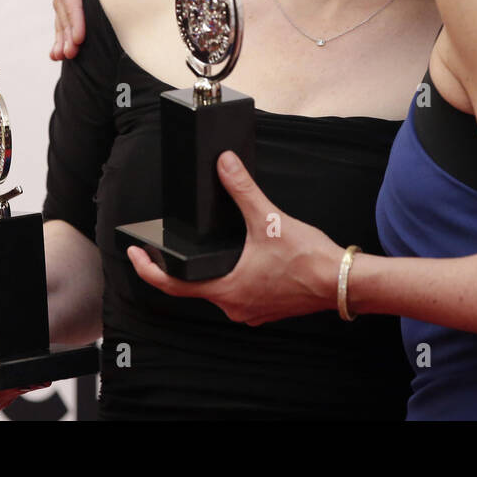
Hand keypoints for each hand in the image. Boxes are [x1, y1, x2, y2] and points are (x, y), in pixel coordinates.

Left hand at [126, 151, 340, 325]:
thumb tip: (225, 164)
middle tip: (170, 247)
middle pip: (196, 288)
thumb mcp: (267, 218)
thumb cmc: (309, 258)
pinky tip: (244, 260)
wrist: (342, 281)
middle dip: (185, 266)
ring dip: (214, 271)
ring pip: (220, 290)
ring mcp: (252, 311)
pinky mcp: (268, 309)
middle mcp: (235, 306)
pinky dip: (236, 277)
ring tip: (213, 249)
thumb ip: (242, 189)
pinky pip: (241, 294)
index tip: (135, 255)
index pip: (172, 286)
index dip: (148, 269)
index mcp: (227, 289)